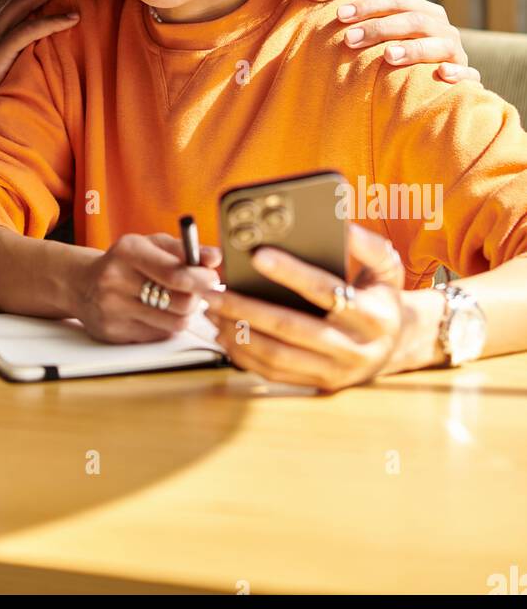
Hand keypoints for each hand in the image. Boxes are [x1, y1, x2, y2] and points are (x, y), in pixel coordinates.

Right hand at [74, 232, 221, 342]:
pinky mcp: (114, 333)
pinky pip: (159, 335)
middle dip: (197, 297)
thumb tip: (214, 258)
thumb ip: (186, 249)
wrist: (81, 284)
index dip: (202, 279)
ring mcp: (113, 310)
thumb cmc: (124, 262)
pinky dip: (166, 325)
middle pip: (181, 302)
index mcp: (128, 251)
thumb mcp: (151, 244)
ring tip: (177, 301)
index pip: (176, 273)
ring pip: (175, 323)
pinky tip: (156, 313)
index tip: (212, 278)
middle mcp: (116, 280)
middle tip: (197, 291)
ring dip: (184, 313)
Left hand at [205, 224, 404, 391]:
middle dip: (245, 308)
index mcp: (372, 315)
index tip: (257, 255)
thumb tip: (342, 224)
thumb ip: (367, 244)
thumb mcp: (387, 268)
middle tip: (212, 290)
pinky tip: (225, 333)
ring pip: (276, 355)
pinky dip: (244, 354)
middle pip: (289, 327)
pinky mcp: (318, 384)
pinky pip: (274, 373)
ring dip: (238, 332)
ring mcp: (334, 371)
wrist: (396, 346)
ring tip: (212, 309)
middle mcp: (353, 348)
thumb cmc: (381, 297)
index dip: (291, 272)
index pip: (325, 291)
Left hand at [337, 0, 479, 83]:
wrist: (444, 81)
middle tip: (349, 39)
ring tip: (387, 55)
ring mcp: (457, 53)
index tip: (340, 15)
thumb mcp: (401, 27)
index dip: (369, 5)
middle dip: (380, 28)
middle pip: (413, 21)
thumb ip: (390, 7)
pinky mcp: (468, 78)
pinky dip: (457, 74)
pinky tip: (441, 73)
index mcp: (427, 13)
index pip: (398, 1)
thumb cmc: (413, 50)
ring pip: (438, 45)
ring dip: (413, 49)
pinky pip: (468, 76)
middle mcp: (444, 29)